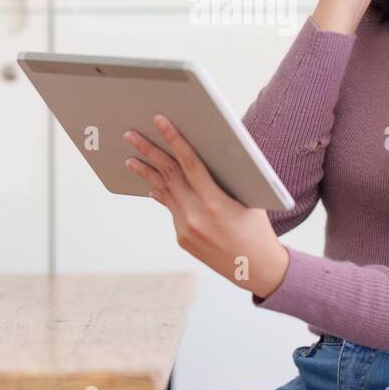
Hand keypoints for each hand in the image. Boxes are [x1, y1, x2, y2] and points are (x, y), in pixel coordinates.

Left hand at [123, 114, 289, 298]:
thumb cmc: (257, 227)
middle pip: (168, 174)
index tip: (160, 122)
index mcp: (214, 202)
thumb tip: (203, 153)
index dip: (173, 139)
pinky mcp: (182, 237)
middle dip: (148, 151)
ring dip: (147, 172)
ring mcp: (185, 228)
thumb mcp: (248, 197)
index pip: (189, 163)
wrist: (256, 267)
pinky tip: (153, 183)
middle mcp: (195, 216)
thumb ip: (226, 177)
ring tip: (131, 158)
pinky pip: (170, 208)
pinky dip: (162, 193)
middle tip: (131, 135)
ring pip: (163, 191)